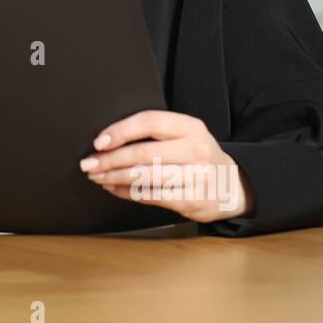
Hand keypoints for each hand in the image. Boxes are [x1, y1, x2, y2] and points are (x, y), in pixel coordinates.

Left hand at [79, 110, 255, 223]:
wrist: (233, 185)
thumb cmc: (197, 157)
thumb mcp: (186, 136)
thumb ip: (156, 133)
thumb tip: (108, 139)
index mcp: (191, 127)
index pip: (149, 122)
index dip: (120, 131)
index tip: (99, 141)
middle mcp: (196, 150)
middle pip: (143, 153)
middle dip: (109, 160)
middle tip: (88, 163)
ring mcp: (197, 177)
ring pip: (144, 177)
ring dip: (114, 177)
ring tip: (97, 176)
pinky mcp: (193, 201)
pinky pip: (151, 196)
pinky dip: (127, 193)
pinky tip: (114, 189)